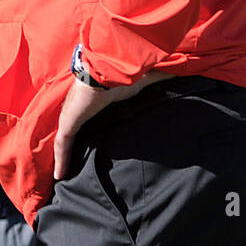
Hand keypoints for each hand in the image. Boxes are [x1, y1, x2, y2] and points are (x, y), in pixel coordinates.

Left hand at [53, 70, 173, 179]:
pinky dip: (61, 159)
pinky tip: (60, 175)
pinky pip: (63, 145)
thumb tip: (185, 74)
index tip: (94, 145)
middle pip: (74, 132)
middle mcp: (81, 110)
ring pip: (65, 142)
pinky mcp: (68, 122)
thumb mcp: (145, 82)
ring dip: (64, 158)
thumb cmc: (127, 75)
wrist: (110, 69)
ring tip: (64, 176)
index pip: (90, 118)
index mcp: (96, 102)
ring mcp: (72, 116)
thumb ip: (160, 80)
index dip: (90, 130)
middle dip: (73, 148)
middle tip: (75, 167)